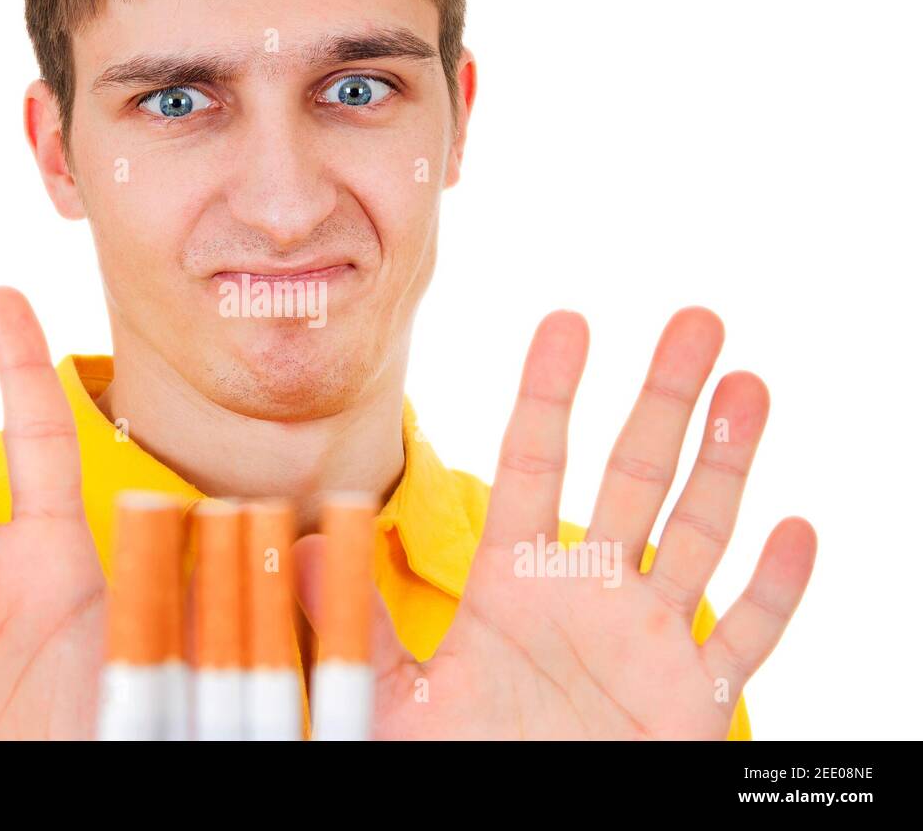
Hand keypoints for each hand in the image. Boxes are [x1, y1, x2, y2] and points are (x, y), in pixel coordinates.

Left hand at [296, 307, 816, 738]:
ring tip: (747, 384)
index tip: (567, 321)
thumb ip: (358, 621)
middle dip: (662, 398)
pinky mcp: (691, 697)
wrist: (521, 825)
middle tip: (694, 321)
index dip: (550, 392)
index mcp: (514, 582)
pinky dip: (773, 588)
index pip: (533, 464)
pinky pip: (743, 636)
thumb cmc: (459, 763)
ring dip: (726, 463)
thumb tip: (304, 543)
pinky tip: (797, 528)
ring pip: (696, 534)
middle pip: (631, 475)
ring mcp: (646, 638)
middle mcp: (586, 592)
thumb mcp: (395, 695)